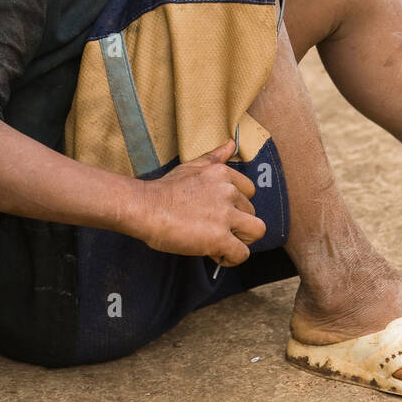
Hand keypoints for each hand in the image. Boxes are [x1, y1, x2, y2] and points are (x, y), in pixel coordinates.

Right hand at [141, 139, 265, 265]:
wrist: (145, 208)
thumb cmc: (165, 190)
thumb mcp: (192, 166)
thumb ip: (215, 156)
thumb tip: (231, 143)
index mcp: (223, 174)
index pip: (249, 191)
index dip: (236, 206)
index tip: (219, 213)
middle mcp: (228, 192)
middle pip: (253, 213)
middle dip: (237, 225)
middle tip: (214, 230)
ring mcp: (225, 215)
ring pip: (256, 231)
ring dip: (241, 240)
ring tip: (221, 243)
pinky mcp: (219, 237)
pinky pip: (242, 253)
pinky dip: (232, 258)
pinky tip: (215, 254)